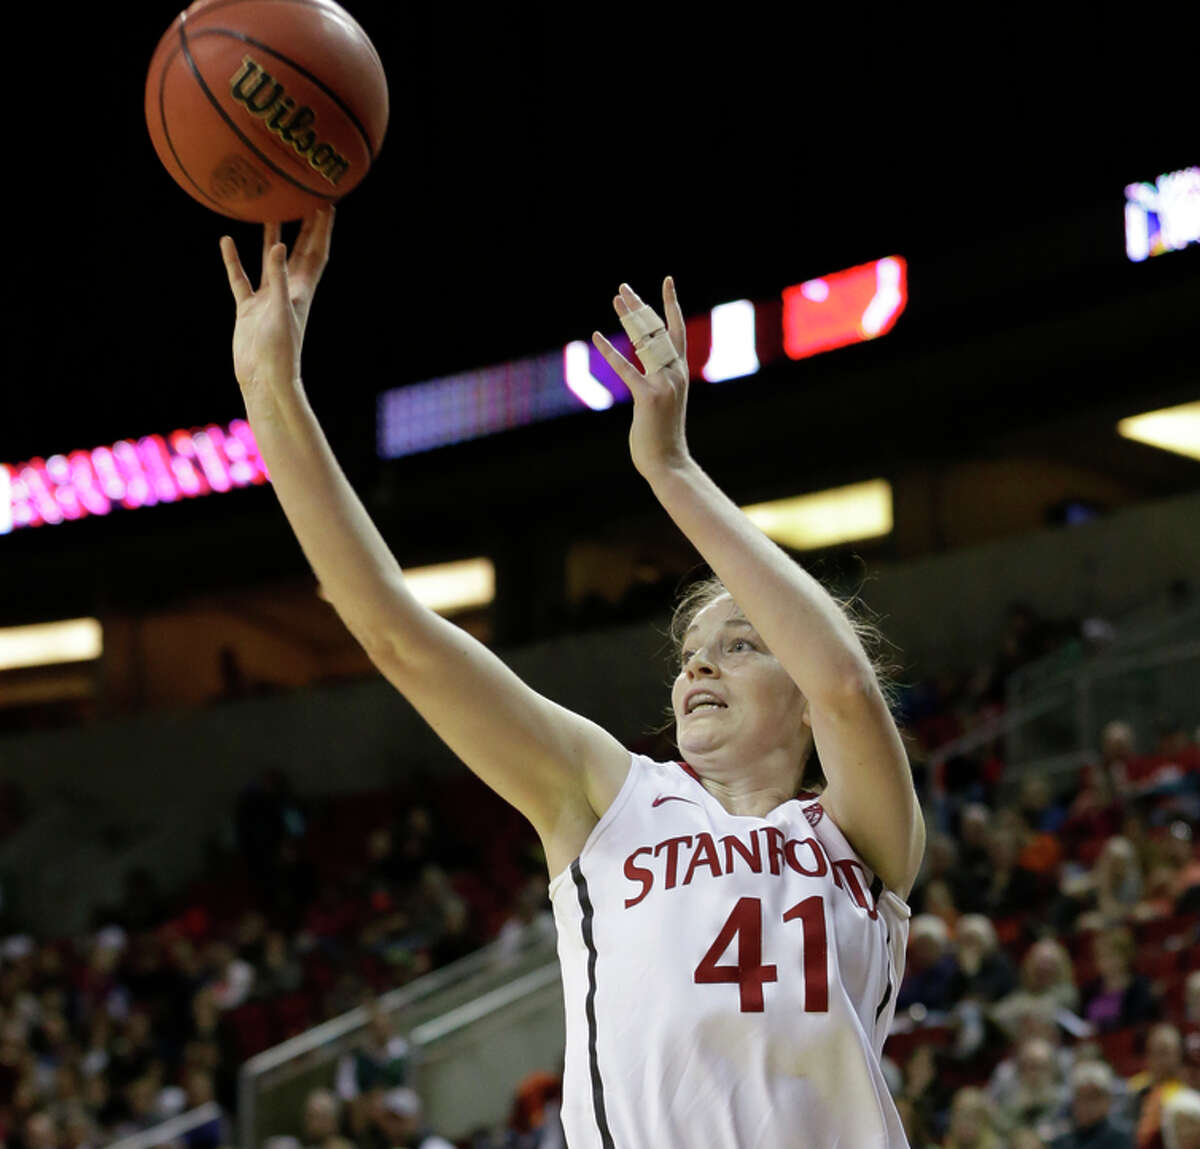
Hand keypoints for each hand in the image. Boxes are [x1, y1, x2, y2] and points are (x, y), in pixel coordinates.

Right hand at [219, 208, 333, 395]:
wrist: (264, 378)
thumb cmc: (280, 351)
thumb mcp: (281, 310)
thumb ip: (280, 277)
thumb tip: (279, 245)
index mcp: (303, 291)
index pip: (316, 253)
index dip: (321, 230)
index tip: (325, 205)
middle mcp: (288, 291)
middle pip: (298, 251)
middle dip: (304, 227)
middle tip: (304, 199)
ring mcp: (267, 299)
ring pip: (269, 261)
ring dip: (271, 237)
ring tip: (269, 210)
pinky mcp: (248, 308)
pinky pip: (240, 278)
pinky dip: (234, 260)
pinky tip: (227, 241)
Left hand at [592, 279, 688, 477]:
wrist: (669, 462)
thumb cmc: (663, 436)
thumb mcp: (665, 402)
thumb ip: (660, 382)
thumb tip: (648, 371)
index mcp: (680, 372)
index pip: (677, 330)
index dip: (671, 303)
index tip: (667, 280)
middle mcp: (675, 373)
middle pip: (657, 329)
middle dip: (640, 306)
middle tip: (623, 288)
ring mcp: (664, 384)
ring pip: (645, 342)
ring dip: (629, 318)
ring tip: (616, 299)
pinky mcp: (648, 398)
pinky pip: (626, 369)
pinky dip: (609, 352)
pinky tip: (596, 336)